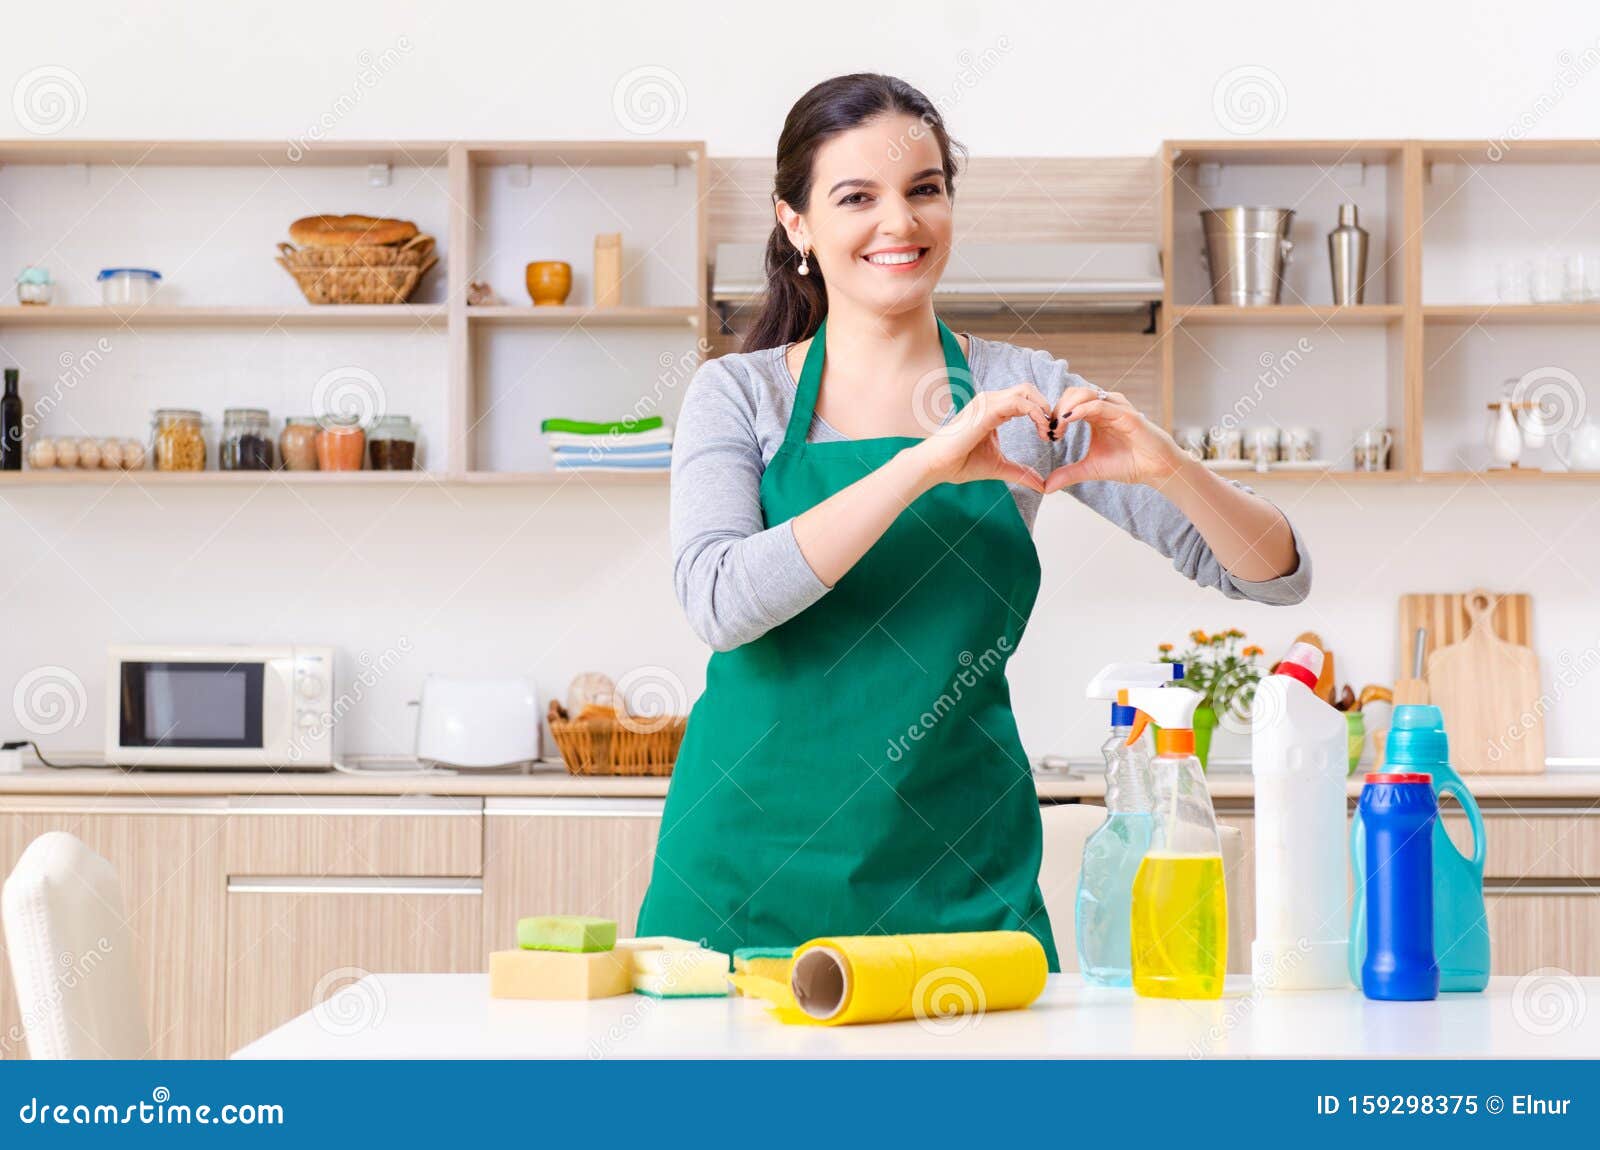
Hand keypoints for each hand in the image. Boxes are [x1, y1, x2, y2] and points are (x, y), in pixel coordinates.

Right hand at [907, 383, 1052, 492]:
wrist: (937, 466)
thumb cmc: (960, 463)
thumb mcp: (999, 467)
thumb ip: (1020, 472)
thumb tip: (1042, 485)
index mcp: (993, 409)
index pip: (1025, 399)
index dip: (1042, 413)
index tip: (1049, 435)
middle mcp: (990, 400)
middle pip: (1029, 390)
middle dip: (1046, 407)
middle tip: (1053, 431)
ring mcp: (987, 402)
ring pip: (1027, 391)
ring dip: (1043, 409)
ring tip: (1048, 432)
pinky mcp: (987, 410)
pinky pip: (1020, 402)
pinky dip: (1035, 413)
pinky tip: (1041, 431)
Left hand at [1043, 386, 1187, 492]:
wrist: (1154, 469)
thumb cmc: (1127, 463)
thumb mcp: (1091, 469)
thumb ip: (1069, 474)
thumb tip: (1046, 487)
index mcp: (1095, 415)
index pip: (1069, 402)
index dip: (1055, 414)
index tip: (1048, 434)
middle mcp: (1105, 406)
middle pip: (1073, 393)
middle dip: (1057, 408)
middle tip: (1051, 430)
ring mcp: (1116, 407)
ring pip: (1085, 393)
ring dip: (1067, 406)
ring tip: (1058, 427)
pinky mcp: (1126, 414)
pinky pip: (1100, 404)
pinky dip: (1082, 409)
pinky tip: (1069, 419)